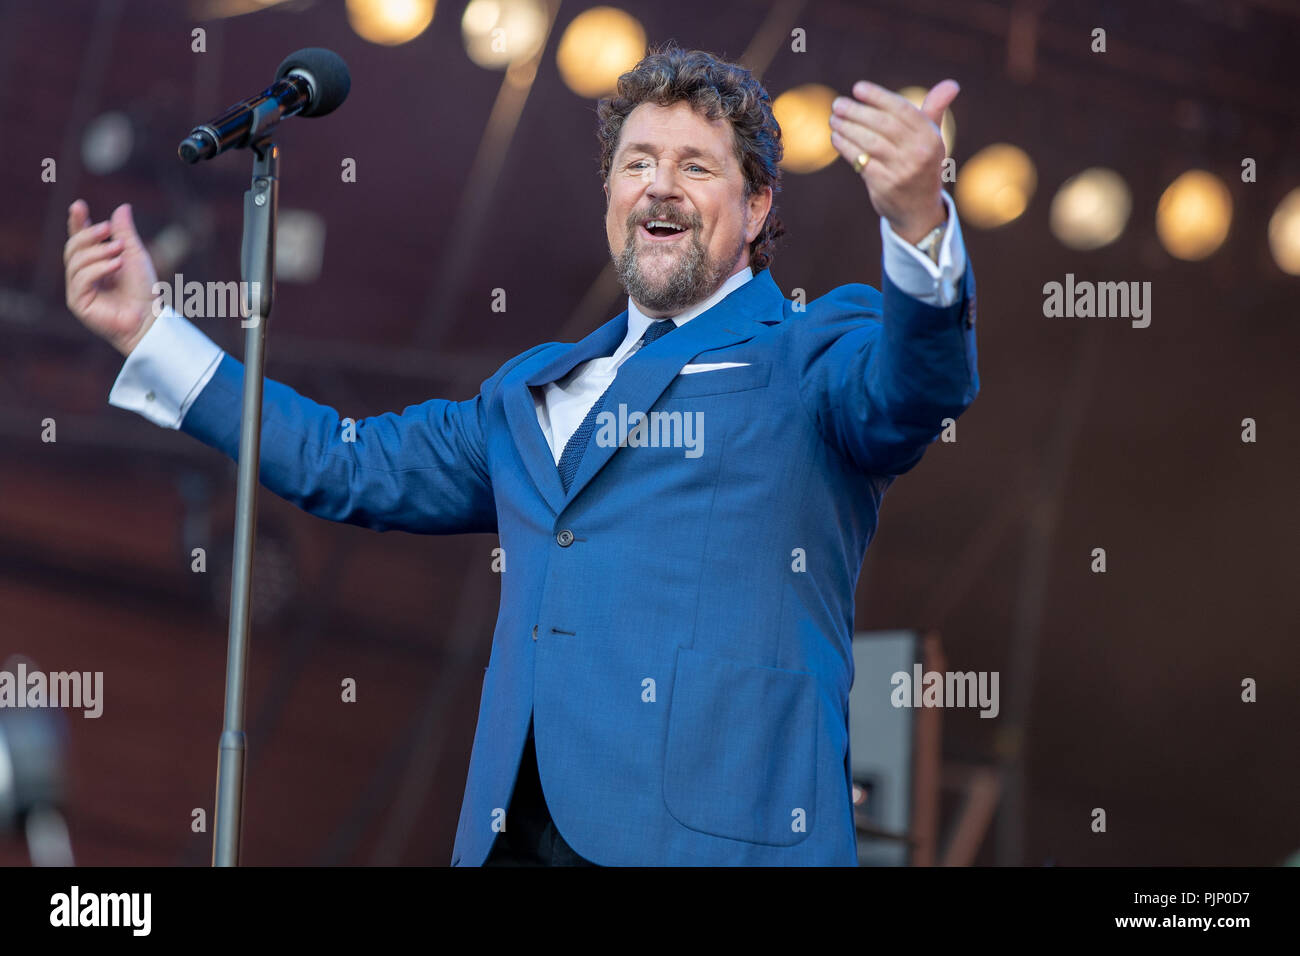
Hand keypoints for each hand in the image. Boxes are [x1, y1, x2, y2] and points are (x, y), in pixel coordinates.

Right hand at [64, 200, 158, 356]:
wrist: (150, 319)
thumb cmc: (143, 290)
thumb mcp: (135, 255)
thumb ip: (125, 233)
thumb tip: (122, 207)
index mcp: (93, 262)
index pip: (79, 239)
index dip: (77, 223)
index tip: (79, 206)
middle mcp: (82, 275)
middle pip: (73, 247)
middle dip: (88, 235)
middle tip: (107, 228)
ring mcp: (78, 289)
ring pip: (76, 261)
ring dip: (98, 252)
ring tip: (119, 252)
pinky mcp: (78, 302)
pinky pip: (81, 278)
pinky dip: (99, 268)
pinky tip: (115, 265)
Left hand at [829, 79, 958, 243]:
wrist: (918, 210)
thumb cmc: (922, 165)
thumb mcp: (932, 140)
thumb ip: (935, 110)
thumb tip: (951, 84)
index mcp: (931, 137)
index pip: (902, 109)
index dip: (878, 96)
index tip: (857, 88)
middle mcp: (919, 153)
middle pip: (883, 124)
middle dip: (857, 111)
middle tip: (838, 104)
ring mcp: (901, 171)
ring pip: (869, 142)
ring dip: (847, 128)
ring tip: (834, 119)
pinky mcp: (884, 186)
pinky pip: (861, 161)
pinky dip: (846, 147)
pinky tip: (837, 138)